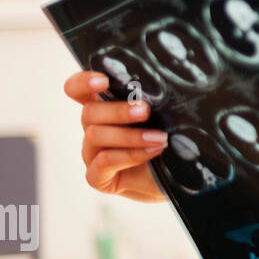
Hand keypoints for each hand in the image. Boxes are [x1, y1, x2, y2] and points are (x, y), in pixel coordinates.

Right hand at [64, 71, 166, 202]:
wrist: (179, 176)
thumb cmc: (172, 140)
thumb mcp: (167, 116)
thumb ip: (157, 100)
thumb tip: (168, 82)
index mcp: (105, 108)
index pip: (78, 90)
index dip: (83, 82)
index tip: (103, 80)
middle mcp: (94, 129)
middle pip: (89, 113)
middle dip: (118, 111)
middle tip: (145, 110)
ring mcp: (92, 154)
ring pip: (95, 136)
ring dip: (131, 136)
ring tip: (160, 138)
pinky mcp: (98, 177)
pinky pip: (104, 163)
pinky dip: (130, 155)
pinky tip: (153, 152)